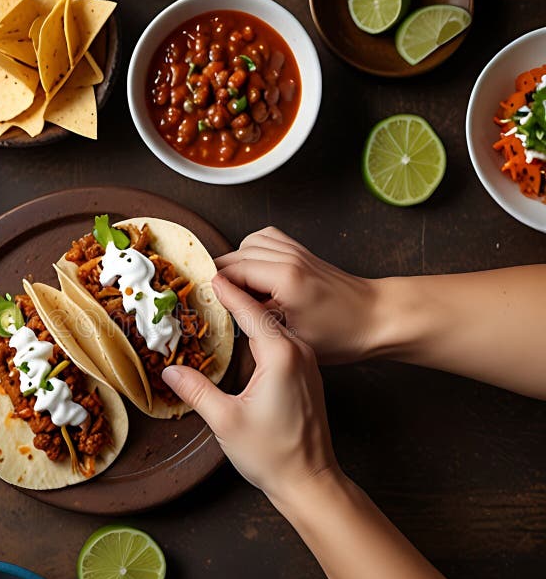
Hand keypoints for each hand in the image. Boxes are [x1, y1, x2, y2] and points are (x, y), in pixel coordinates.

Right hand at [162, 274, 339, 508]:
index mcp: (281, 355)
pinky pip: (281, 339)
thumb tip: (170, 372)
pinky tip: (244, 332)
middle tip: (208, 283)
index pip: (249, 311)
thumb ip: (197, 391)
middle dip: (237, 294)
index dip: (227, 291)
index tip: (208, 274)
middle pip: (264, 311)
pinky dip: (260, 329)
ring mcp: (306, 362)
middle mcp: (298, 352)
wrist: (311, 480)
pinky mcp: (306, 373)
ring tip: (222, 301)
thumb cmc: (273, 454)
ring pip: (274, 324)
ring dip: (250, 311)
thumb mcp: (226, 421)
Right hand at [215, 227, 378, 363]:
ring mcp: (297, 252)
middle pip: (237, 255)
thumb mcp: (291, 337)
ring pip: (250, 243)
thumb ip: (253, 319)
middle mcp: (289, 258)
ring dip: (235, 261)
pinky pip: (266, 240)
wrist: (379, 318)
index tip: (199, 297)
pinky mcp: (303, 252)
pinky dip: (252, 252)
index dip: (212, 284)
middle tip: (208, 295)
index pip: (232, 272)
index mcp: (284, 278)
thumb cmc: (342, 335)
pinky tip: (252, 274)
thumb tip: (224, 309)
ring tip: (230, 287)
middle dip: (219, 273)